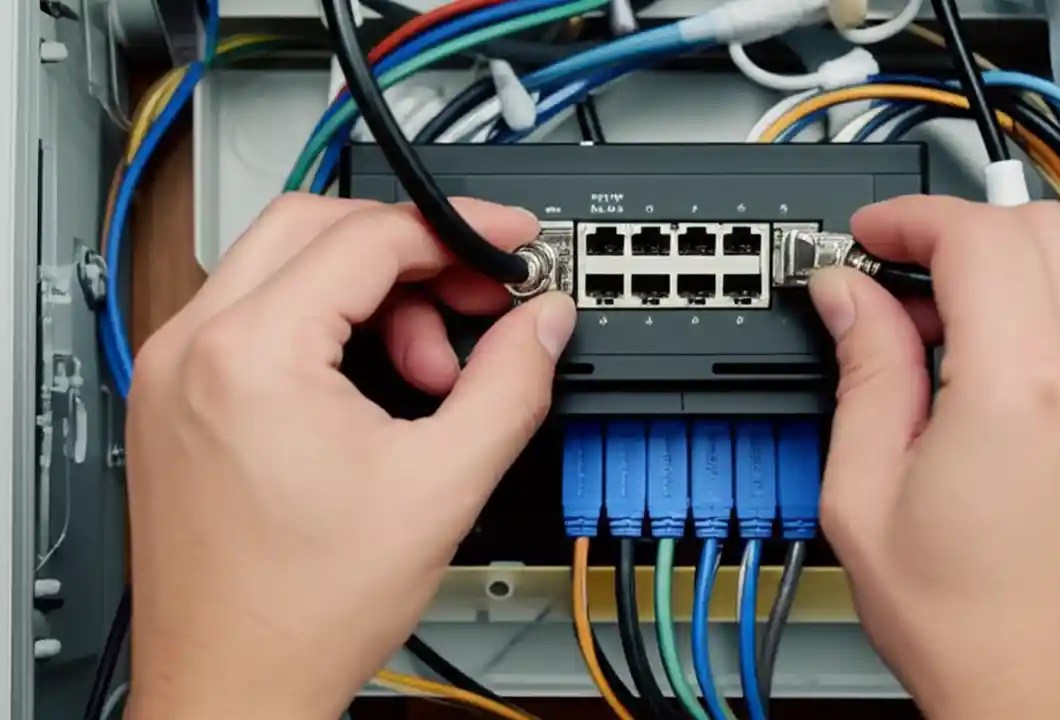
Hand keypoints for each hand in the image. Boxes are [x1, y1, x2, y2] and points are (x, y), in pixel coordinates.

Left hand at [124, 195, 575, 719]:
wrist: (233, 690)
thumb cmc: (305, 610)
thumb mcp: (443, 486)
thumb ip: (510, 385)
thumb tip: (542, 324)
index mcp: (250, 354)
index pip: (366, 236)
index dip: (456, 230)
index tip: (507, 243)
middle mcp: (191, 348)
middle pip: (314, 227)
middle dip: (409, 254)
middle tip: (473, 302)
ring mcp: (171, 374)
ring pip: (281, 268)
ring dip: (368, 295)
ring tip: (426, 374)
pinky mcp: (173, 402)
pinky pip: (254, 319)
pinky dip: (323, 328)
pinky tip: (371, 389)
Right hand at [811, 197, 1059, 719]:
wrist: (1053, 701)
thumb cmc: (967, 626)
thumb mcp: (867, 496)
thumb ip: (863, 373)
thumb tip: (847, 297)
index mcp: (1024, 393)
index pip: (980, 237)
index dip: (913, 218)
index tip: (871, 237)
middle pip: (1043, 228)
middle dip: (961, 227)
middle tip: (897, 271)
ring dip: (1005, 265)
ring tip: (937, 326)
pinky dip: (1044, 308)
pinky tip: (990, 364)